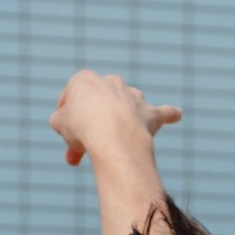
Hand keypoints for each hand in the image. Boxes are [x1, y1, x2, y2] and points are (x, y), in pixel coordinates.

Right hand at [55, 67, 165, 221]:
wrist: (112, 133)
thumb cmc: (81, 126)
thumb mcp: (59, 123)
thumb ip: (62, 120)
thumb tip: (68, 126)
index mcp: (85, 79)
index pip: (70, 101)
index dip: (65, 121)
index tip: (65, 137)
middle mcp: (111, 82)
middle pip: (97, 108)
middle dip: (87, 130)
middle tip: (78, 155)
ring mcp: (133, 96)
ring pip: (124, 111)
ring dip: (114, 130)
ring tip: (106, 150)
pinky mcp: (150, 113)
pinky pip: (162, 113)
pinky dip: (168, 115)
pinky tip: (176, 115)